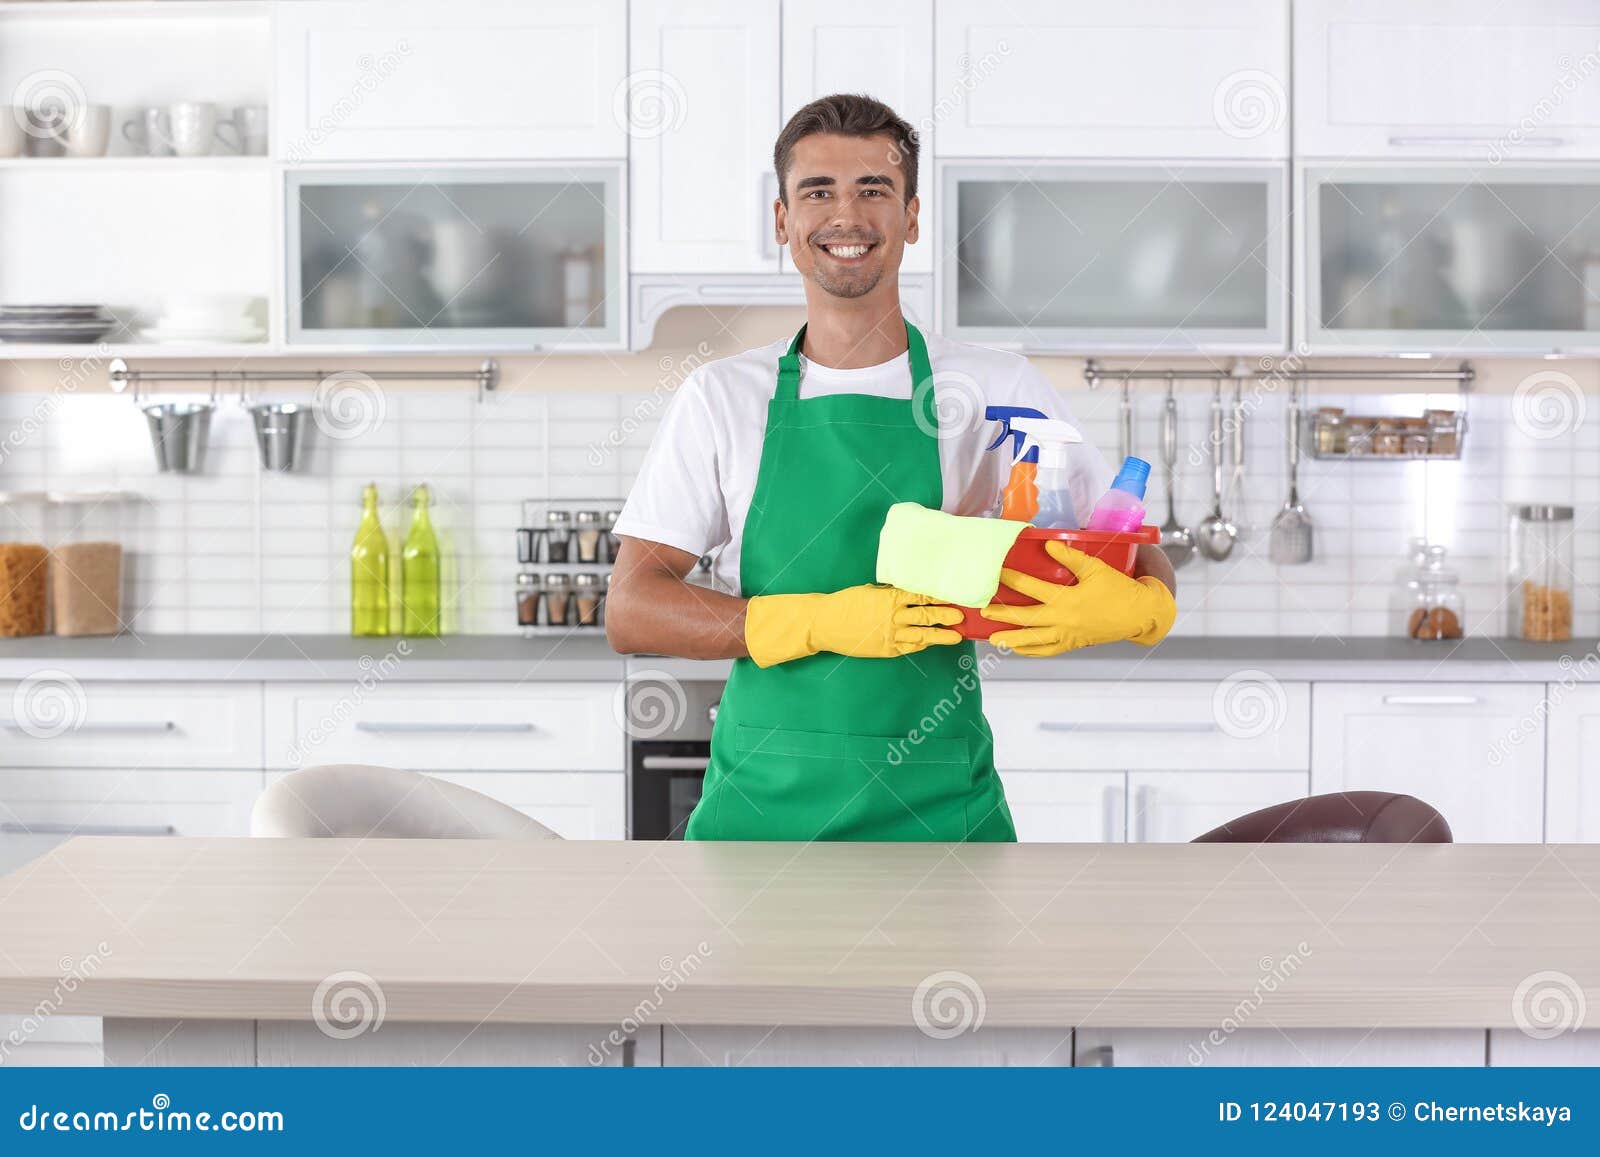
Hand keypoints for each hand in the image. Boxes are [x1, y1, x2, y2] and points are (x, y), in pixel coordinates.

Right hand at [745, 584, 963, 667]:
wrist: (825, 623)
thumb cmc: (846, 603)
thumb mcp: (870, 591)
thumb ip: (890, 592)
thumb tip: (909, 591)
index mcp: (890, 598)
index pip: (921, 595)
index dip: (940, 596)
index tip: (955, 594)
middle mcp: (893, 617)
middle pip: (926, 616)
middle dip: (946, 616)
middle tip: (961, 616)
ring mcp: (890, 635)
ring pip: (921, 636)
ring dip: (940, 635)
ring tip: (956, 636)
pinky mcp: (885, 649)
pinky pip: (908, 648)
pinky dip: (921, 645)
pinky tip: (931, 643)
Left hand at [981, 542, 1175, 656]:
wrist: (1140, 615)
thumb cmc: (1119, 590)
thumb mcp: (1096, 569)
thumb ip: (1071, 558)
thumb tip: (1049, 544)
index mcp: (1068, 600)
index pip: (1033, 589)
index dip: (1014, 580)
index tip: (997, 574)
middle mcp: (1064, 621)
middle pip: (1027, 619)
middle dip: (1004, 616)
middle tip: (984, 612)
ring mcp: (1068, 635)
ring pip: (1035, 641)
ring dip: (1013, 640)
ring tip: (994, 639)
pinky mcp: (1073, 643)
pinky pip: (1048, 651)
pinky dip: (1032, 651)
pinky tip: (1018, 649)